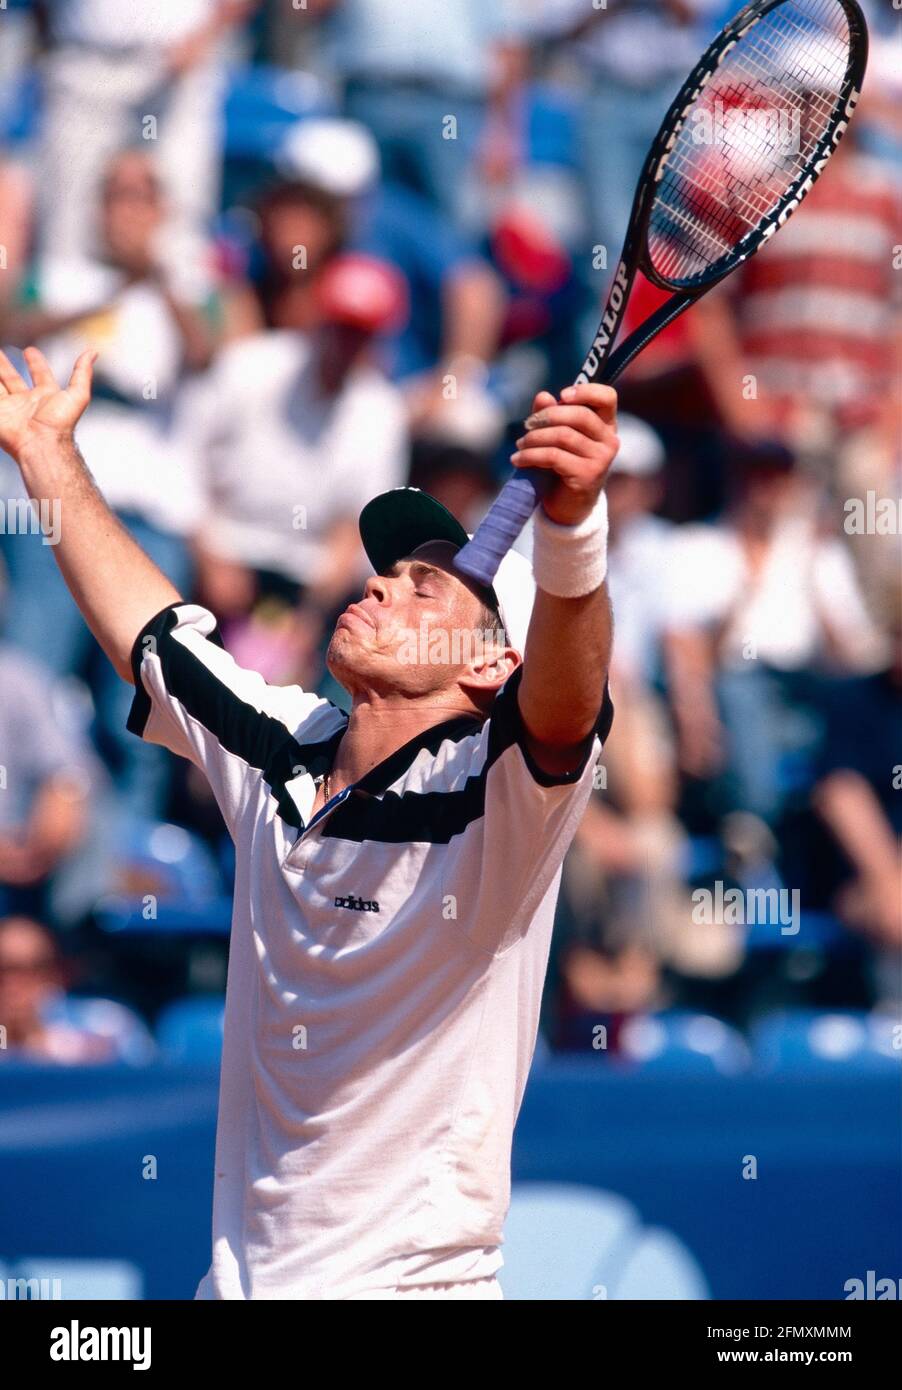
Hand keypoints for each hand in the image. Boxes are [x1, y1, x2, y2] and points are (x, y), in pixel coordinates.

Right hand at [0, 347, 94, 461]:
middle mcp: (27, 401)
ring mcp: (11, 408)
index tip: (30, 350)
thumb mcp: (78, 394)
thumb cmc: (60, 423)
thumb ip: (82, 373)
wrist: (40, 444)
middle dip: (5, 366)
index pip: (40, 374)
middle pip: (13, 379)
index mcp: (45, 396)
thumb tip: (93, 352)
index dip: (36, 363)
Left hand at [512, 383, 618, 525]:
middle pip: (580, 415)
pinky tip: (518, 460)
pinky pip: (554, 456)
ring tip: (520, 445)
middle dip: (547, 416)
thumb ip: (550, 414)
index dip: (586, 391)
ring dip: (534, 438)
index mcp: (606, 426)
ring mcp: (601, 460)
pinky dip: (530, 456)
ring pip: (563, 435)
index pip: (607, 397)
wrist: (566, 507)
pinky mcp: (587, 476)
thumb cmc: (561, 466)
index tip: (562, 395)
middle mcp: (609, 441)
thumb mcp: (554, 436)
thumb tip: (543, 396)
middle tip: (527, 425)